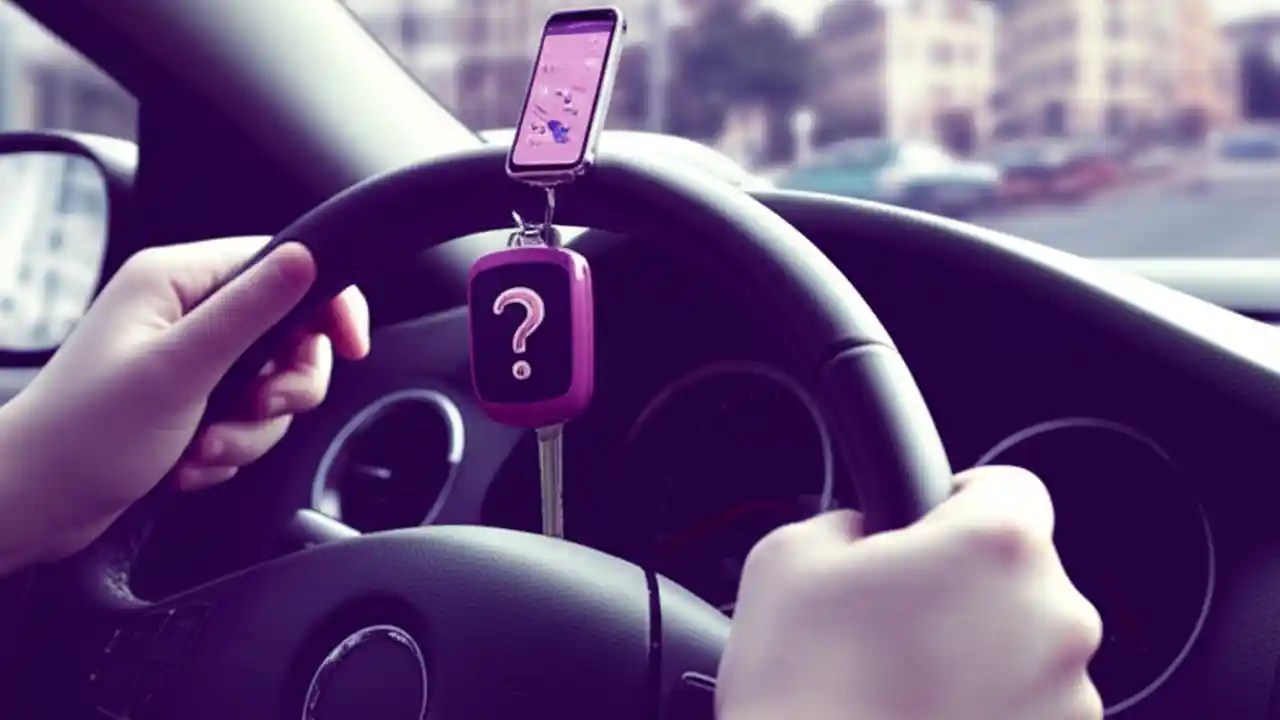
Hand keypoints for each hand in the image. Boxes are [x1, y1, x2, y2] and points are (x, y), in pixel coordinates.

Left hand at [0, 238, 368, 566]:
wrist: (32, 504)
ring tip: (200, 449)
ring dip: (249, 430)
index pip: (283, 265)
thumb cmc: (83, 436)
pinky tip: (185, 462)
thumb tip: (307, 258)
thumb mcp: (178, 369)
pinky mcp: (187, 400)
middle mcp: (184, 311)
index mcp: (176, 280)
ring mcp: (187, 358)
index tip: (351, 346)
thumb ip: (249, 312)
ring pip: (271, 386)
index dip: (327, 305)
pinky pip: (246, 420)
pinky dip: (228, 448)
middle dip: (282, 388)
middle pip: (289, 335)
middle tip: (256, 411)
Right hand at [717, 466, 1102, 719]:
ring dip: (979, 657)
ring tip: (899, 687)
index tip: (922, 532)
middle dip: (963, 589)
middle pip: (1020, 575)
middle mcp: (1057, 619)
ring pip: (1027, 649)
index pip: (1010, 487)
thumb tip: (869, 538)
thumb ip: (849, 524)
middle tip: (889, 621)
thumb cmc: (799, 689)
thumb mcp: (788, 557)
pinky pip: (1028, 713)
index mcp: (998, 545)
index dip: (957, 503)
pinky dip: (988, 714)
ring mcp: (1070, 701)